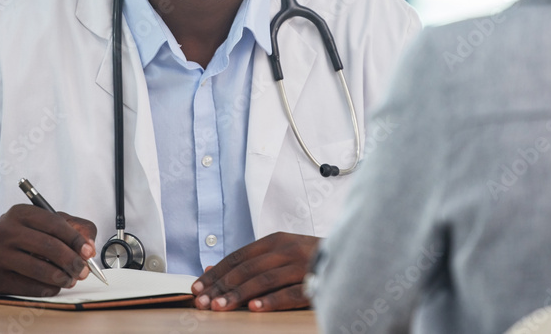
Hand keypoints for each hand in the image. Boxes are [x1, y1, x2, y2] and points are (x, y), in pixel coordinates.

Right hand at [0, 204, 98, 296]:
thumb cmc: (21, 236)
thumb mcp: (42, 223)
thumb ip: (72, 227)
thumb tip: (89, 247)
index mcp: (20, 212)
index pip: (54, 224)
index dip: (75, 239)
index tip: (89, 251)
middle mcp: (6, 230)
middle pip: (48, 246)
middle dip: (71, 260)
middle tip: (83, 270)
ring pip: (39, 268)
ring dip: (61, 277)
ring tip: (71, 279)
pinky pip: (27, 286)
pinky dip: (46, 288)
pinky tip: (54, 286)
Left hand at [191, 232, 319, 311]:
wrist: (353, 255)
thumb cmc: (309, 259)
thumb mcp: (278, 254)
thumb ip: (247, 262)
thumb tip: (209, 269)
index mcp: (276, 240)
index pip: (238, 257)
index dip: (216, 273)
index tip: (196, 288)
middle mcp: (287, 249)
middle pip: (247, 268)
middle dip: (221, 286)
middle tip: (202, 302)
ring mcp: (301, 265)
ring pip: (264, 280)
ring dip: (239, 294)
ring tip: (220, 306)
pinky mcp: (315, 282)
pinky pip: (290, 292)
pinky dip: (271, 300)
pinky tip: (255, 309)